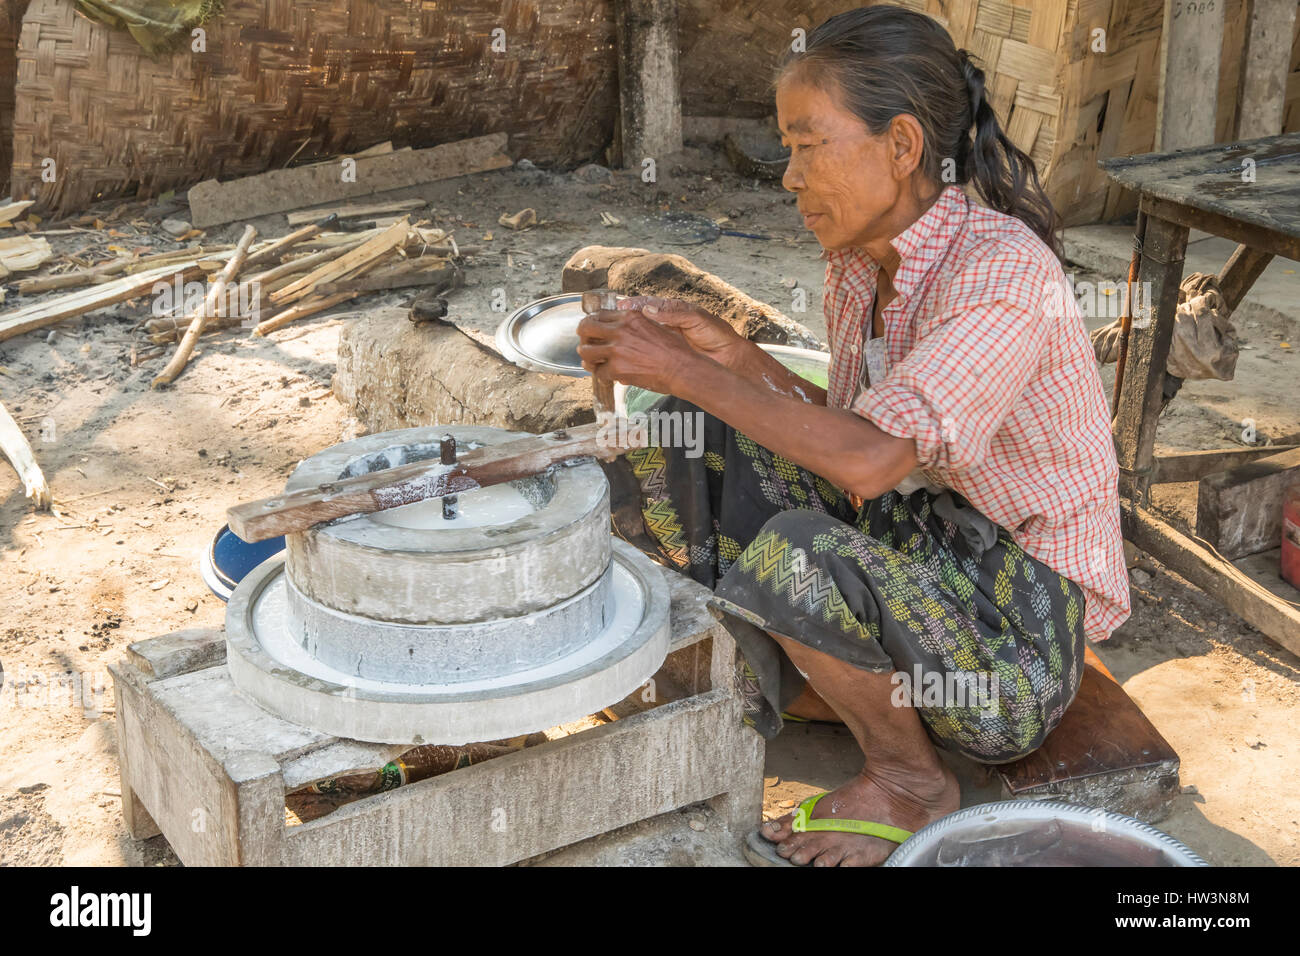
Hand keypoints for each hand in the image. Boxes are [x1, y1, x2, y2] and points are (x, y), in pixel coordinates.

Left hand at [576, 305, 707, 395]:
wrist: (682, 369)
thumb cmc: (674, 350)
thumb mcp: (655, 325)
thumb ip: (636, 324)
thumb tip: (622, 326)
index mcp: (630, 316)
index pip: (599, 315)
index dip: (592, 323)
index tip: (591, 329)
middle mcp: (620, 330)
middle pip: (586, 328)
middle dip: (583, 336)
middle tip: (585, 343)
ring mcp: (616, 349)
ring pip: (587, 351)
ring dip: (587, 357)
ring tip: (591, 361)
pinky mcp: (617, 368)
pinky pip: (599, 371)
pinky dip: (601, 374)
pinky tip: (605, 374)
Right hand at [614, 296, 748, 367]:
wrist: (728, 356)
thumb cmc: (716, 334)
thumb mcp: (697, 319)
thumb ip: (674, 314)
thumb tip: (649, 310)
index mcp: (673, 311)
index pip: (648, 305)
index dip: (632, 305)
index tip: (620, 305)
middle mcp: (666, 323)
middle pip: (639, 320)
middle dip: (622, 320)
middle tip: (608, 321)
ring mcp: (665, 339)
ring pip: (640, 336)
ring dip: (626, 337)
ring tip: (610, 337)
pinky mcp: (666, 354)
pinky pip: (647, 352)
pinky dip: (635, 354)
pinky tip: (625, 356)